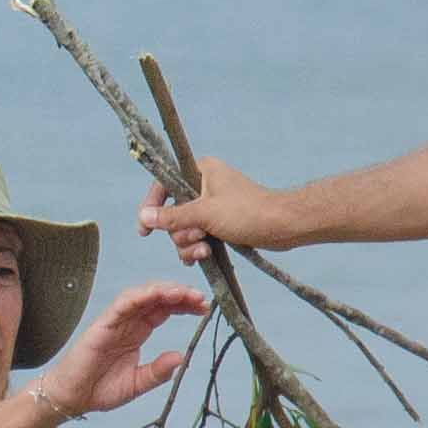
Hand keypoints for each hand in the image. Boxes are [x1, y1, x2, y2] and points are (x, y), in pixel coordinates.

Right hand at [34, 281, 209, 416]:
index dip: (184, 305)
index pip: (164, 310)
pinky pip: (120, 305)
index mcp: (137, 332)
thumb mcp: (138, 384)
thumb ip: (158, 371)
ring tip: (183, 293)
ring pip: (141, 296)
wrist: (72, 399)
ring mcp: (114, 322)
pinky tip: (156, 295)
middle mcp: (127, 323)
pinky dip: (139, 297)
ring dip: (162, 291)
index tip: (203, 307)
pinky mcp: (101, 326)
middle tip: (200, 298)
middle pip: (156, 298)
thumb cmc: (99, 389)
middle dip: (179, 294)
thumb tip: (181, 357)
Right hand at [136, 157, 275, 264]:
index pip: (164, 186)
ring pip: (183, 229)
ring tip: (205, 250)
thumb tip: (144, 217)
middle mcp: (203, 185)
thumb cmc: (247, 212)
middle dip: (181, 232)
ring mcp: (211, 206)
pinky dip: (197, 248)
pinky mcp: (219, 223)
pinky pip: (196, 237)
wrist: (283, 227)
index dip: (152, 207)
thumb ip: (172, 217)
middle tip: (198, 237)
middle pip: (172, 213)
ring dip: (189, 244)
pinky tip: (204, 256)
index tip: (145, 231)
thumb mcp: (205, 214)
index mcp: (200, 171)